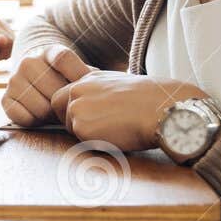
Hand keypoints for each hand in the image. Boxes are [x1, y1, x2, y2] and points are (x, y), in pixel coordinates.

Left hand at [0, 19, 13, 65]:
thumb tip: (3, 38)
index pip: (8, 40)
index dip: (5, 53)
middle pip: (12, 39)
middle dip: (6, 52)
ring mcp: (1, 22)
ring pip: (14, 40)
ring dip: (6, 51)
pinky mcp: (4, 27)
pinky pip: (12, 39)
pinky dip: (6, 48)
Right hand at [2, 44, 94, 125]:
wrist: (34, 73)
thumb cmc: (62, 75)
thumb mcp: (74, 68)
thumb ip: (86, 75)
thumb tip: (96, 85)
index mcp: (48, 51)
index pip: (64, 59)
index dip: (78, 75)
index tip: (86, 88)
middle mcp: (28, 62)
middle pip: (55, 91)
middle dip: (66, 104)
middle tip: (70, 107)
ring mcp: (14, 80)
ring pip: (42, 109)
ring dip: (52, 116)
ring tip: (56, 111)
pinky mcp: (5, 98)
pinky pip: (25, 119)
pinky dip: (36, 122)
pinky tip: (40, 115)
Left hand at [51, 73, 207, 152]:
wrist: (161, 108)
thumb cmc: (150, 99)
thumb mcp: (119, 84)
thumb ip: (98, 92)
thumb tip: (94, 105)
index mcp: (87, 78)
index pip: (62, 95)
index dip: (70, 108)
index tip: (89, 117)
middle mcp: (77, 91)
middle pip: (59, 110)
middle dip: (72, 120)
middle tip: (100, 126)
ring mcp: (77, 109)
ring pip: (71, 127)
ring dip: (87, 133)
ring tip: (115, 128)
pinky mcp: (81, 128)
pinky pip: (81, 141)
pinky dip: (96, 142)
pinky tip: (116, 135)